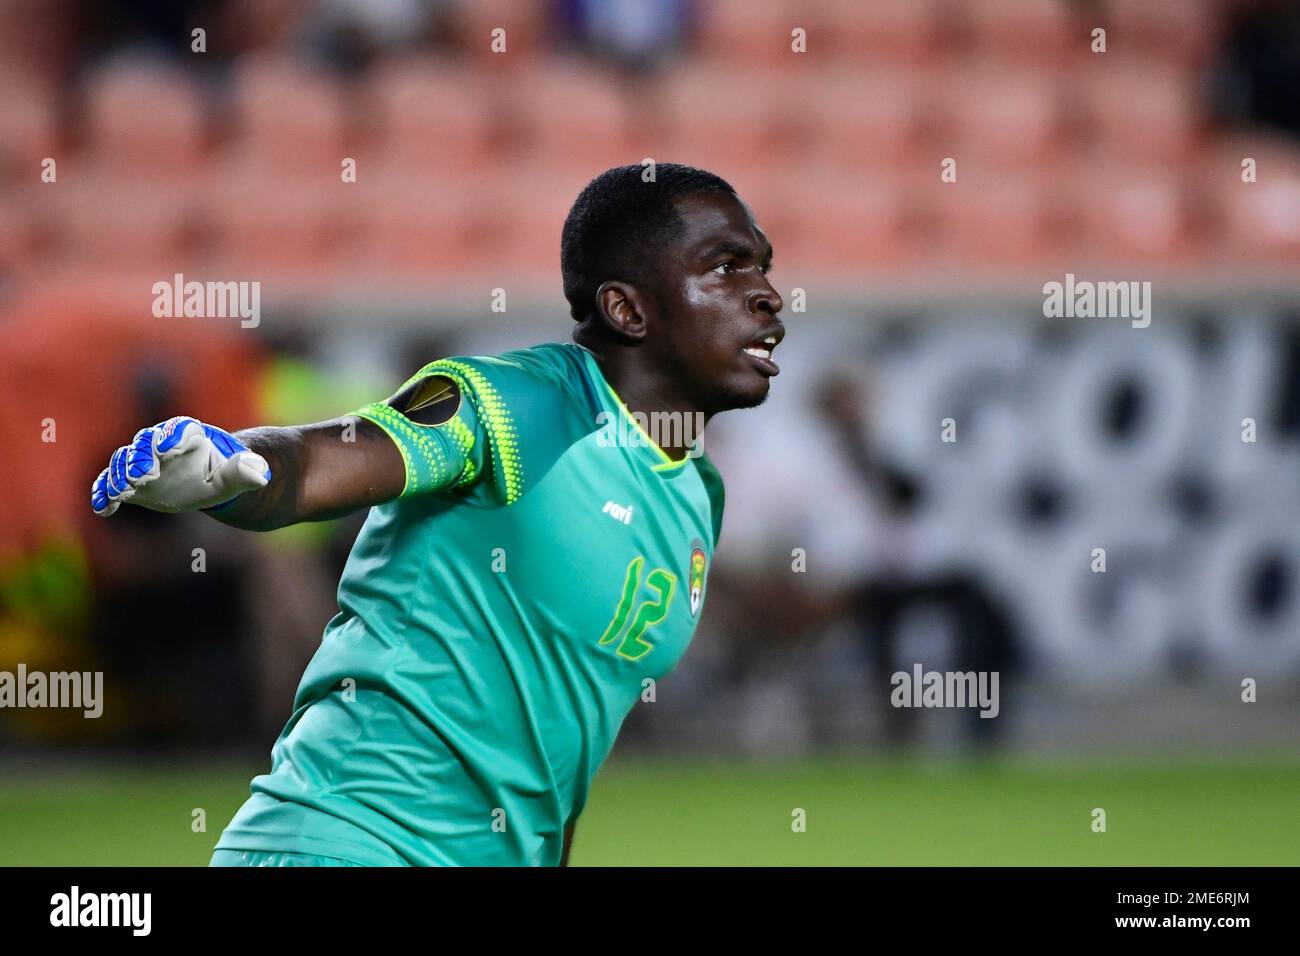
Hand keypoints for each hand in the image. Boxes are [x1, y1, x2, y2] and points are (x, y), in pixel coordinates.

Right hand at [91, 416, 270, 516]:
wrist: (208, 481)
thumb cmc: (224, 473)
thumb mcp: (238, 475)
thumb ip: (246, 472)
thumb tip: (261, 474)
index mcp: (188, 434)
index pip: (178, 430)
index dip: (171, 437)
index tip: (168, 449)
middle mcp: (159, 443)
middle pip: (144, 444)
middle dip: (141, 458)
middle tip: (144, 475)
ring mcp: (142, 462)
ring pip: (124, 462)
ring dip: (120, 475)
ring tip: (123, 490)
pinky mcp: (131, 483)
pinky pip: (111, 484)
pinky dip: (104, 494)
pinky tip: (102, 509)